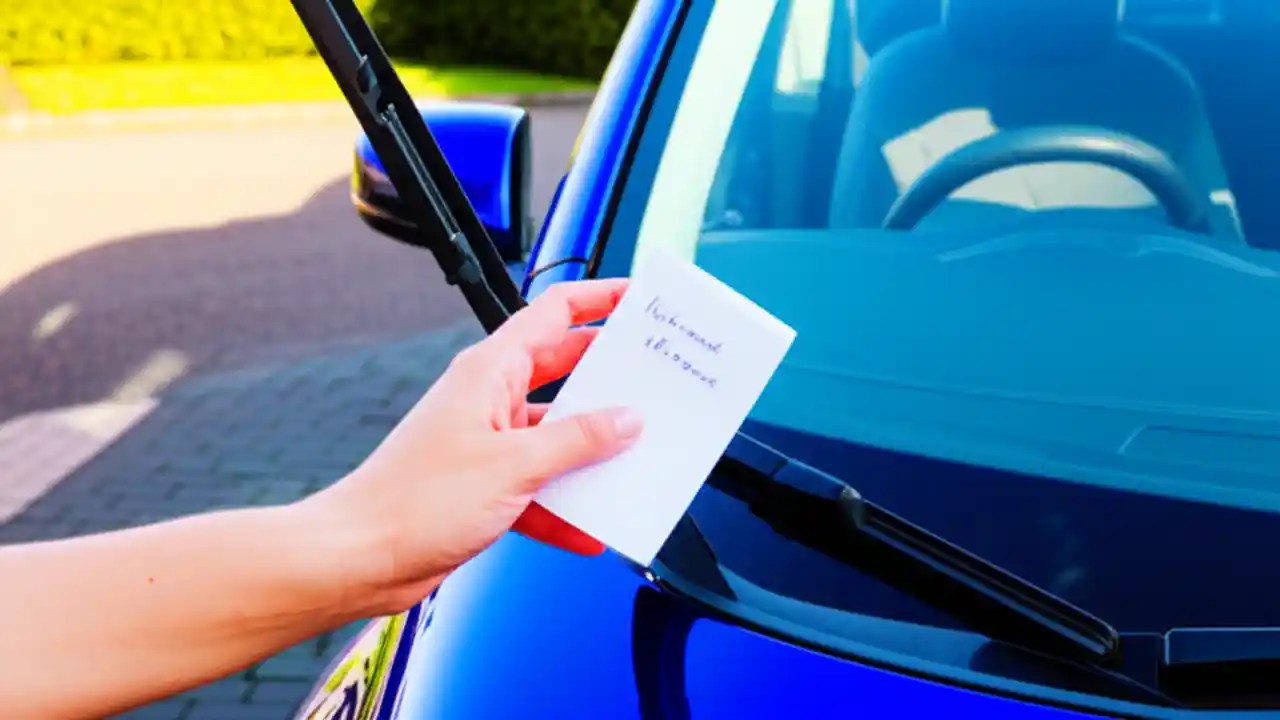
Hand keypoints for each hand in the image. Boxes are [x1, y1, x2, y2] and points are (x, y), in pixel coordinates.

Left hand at [306, 279, 641, 613]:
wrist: (359, 557)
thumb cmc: (412, 500)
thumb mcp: (513, 465)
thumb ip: (576, 440)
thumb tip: (625, 419)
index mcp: (491, 371)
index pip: (555, 313)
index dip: (600, 298)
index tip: (639, 300)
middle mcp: (490, 399)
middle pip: (565, 372)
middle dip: (610, 379)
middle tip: (656, 382)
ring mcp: (489, 443)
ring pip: (558, 435)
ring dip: (593, 452)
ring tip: (633, 461)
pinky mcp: (486, 486)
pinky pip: (541, 488)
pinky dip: (566, 506)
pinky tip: (589, 528)